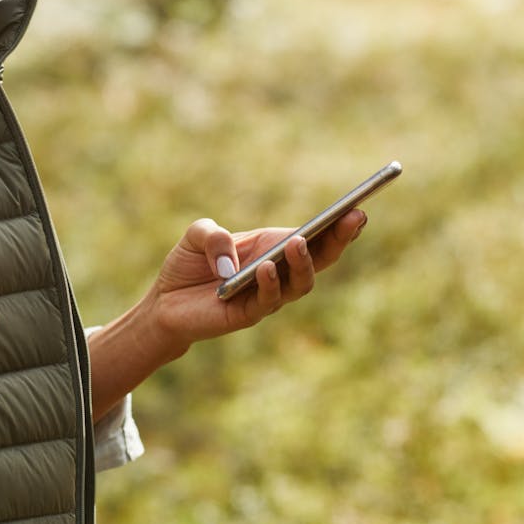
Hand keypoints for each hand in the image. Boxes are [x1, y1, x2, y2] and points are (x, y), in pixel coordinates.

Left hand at [145, 209, 366, 358]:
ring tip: (298, 243)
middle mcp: (278, 270)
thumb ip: (211, 234)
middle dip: (339, 239)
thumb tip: (230, 258)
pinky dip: (270, 283)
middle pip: (320, 258)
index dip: (338, 225)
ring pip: (300, 283)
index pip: (313, 236)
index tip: (358, 209)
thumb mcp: (195, 235)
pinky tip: (265, 268)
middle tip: (352, 219)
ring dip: (303, 262)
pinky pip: (268, 300)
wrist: (165, 302)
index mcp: (272, 245)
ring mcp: (267, 294)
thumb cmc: (187, 265)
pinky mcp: (248, 314)